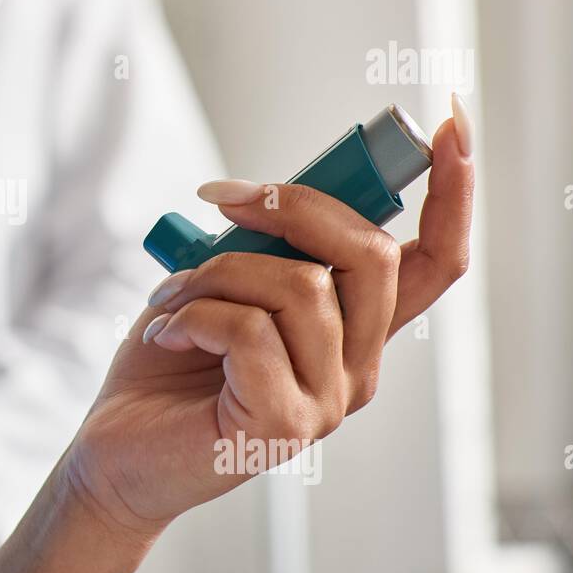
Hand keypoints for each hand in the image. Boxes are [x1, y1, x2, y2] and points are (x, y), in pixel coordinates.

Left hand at [64, 111, 474, 540]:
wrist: (117, 451)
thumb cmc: (170, 362)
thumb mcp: (225, 283)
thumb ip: (270, 247)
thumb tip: (278, 193)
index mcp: (354, 329)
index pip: (433, 261)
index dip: (455, 192)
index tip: (451, 121)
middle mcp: (356, 367)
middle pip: (372, 255)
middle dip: (292, 204)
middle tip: (219, 198)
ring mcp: (327, 401)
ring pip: (301, 287)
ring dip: (217, 271)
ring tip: (171, 295)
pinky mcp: (283, 425)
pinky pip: (248, 330)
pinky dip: (191, 315)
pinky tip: (164, 335)